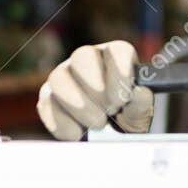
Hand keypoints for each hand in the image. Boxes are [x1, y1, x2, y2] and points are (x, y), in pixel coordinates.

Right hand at [37, 40, 153, 139]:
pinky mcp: (48, 98)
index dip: (120, 73)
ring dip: (78, 104)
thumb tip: (139, 93)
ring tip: (98, 124)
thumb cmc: (127, 116)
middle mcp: (88, 60)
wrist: (110, 137)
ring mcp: (64, 76)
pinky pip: (46, 104)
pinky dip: (61, 121)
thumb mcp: (140, 112)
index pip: (118, 50)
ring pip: (59, 78)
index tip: (123, 98)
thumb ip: (141, 102)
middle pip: (82, 56)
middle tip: (110, 110)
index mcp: (116, 57)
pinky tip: (77, 133)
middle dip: (96, 85)